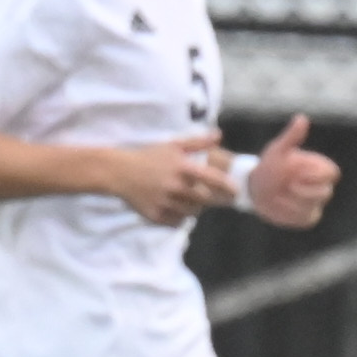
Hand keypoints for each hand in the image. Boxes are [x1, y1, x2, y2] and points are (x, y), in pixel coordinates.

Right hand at [109, 131, 240, 225]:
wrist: (120, 172)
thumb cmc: (149, 157)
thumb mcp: (173, 146)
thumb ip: (198, 142)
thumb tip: (219, 135)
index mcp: (182, 167)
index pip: (213, 179)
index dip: (228, 186)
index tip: (236, 191)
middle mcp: (175, 186)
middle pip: (204, 200)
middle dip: (210, 200)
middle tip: (211, 198)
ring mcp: (165, 202)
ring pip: (192, 212)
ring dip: (195, 208)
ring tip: (191, 201)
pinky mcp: (155, 215)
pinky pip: (177, 221)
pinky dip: (180, 217)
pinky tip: (177, 208)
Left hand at [244, 113, 337, 227]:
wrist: (256, 187)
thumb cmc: (270, 165)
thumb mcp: (278, 150)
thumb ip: (291, 137)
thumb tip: (301, 118)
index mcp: (319, 168)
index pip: (333, 173)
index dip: (315, 175)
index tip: (296, 171)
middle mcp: (321, 186)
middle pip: (325, 192)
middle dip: (302, 189)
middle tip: (285, 183)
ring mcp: (315, 203)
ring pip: (313, 206)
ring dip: (291, 200)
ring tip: (278, 193)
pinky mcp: (306, 218)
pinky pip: (304, 218)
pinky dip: (289, 213)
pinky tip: (278, 204)